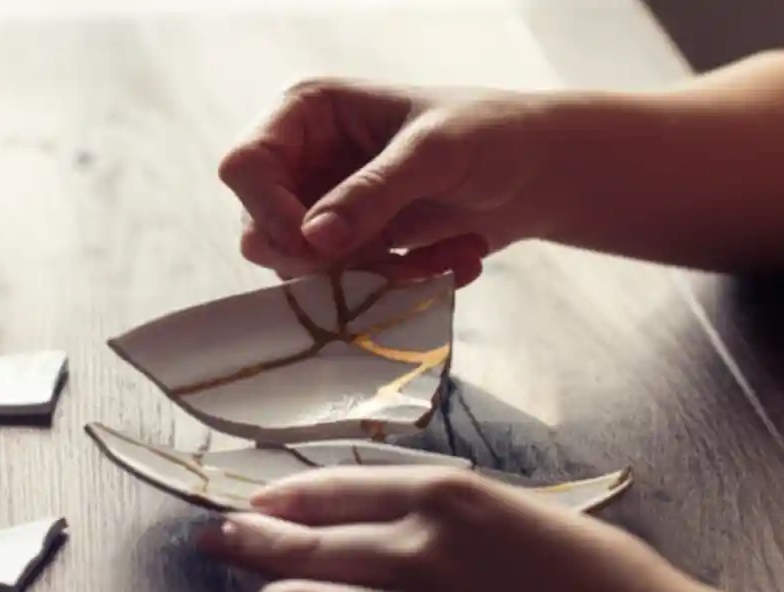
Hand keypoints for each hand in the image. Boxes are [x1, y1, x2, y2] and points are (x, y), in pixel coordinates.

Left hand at [197, 466, 698, 591]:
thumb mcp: (521, 514)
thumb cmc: (602, 579)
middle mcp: (418, 553)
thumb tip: (374, 512)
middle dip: (246, 543)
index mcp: (448, 497)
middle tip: (217, 540)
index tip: (253, 504)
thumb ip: (443, 510)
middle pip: (298, 547)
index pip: (329, 490)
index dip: (279, 499)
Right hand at [219, 80, 549, 284]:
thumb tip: (311, 239)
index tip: (318, 244)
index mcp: (306, 113)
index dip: (268, 212)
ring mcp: (324, 208)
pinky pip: (347, 287)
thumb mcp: (433, 154)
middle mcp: (302, 160)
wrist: (539, 172)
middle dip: (325, 257)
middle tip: (386, 255)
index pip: (244, 167)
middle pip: (262, 229)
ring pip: (305, 269)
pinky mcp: (353, 246)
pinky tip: (450, 260)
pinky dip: (396, 285)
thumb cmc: (491, 135)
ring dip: (373, 276)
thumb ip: (373, 193)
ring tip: (440, 256)